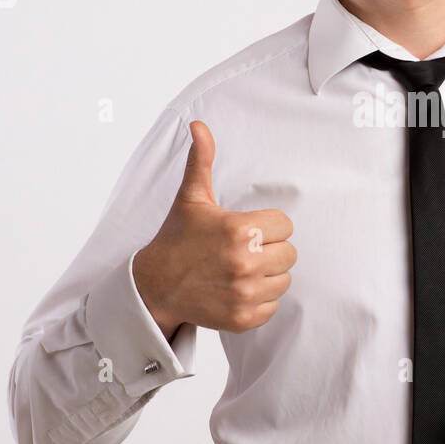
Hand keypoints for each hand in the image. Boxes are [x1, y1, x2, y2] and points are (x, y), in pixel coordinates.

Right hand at [133, 120, 296, 337]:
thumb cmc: (177, 239)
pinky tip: (237, 290)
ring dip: (268, 275)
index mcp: (241, 230)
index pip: (285, 225)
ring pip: (284, 280)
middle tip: (243, 251)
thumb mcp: (191, 198)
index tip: (246, 230)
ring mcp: (246, 293)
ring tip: (240, 270)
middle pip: (290, 253)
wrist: (154, 286)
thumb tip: (199, 126)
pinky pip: (273, 306)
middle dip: (271, 250)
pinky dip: (260, 300)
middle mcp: (246, 263)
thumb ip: (202, 161)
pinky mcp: (244, 318)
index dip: (267, 226)